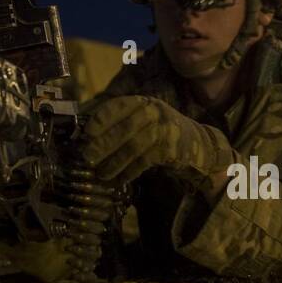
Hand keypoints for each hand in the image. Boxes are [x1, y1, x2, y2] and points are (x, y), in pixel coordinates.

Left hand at [81, 96, 234, 184]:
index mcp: (143, 102)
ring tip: (100, 173)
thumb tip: (86, 135)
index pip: (118, 106)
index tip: (86, 133)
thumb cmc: (160, 131)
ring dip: (114, 162)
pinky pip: (143, 162)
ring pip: (133, 147)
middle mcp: (154, 112)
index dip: (100, 120)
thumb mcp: (143, 119)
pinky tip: (118, 180)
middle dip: (103, 144)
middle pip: (124, 128)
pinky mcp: (169, 149)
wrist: (196, 143)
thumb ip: (120, 123)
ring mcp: (164, 130)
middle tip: (87, 156)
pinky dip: (128, 172)